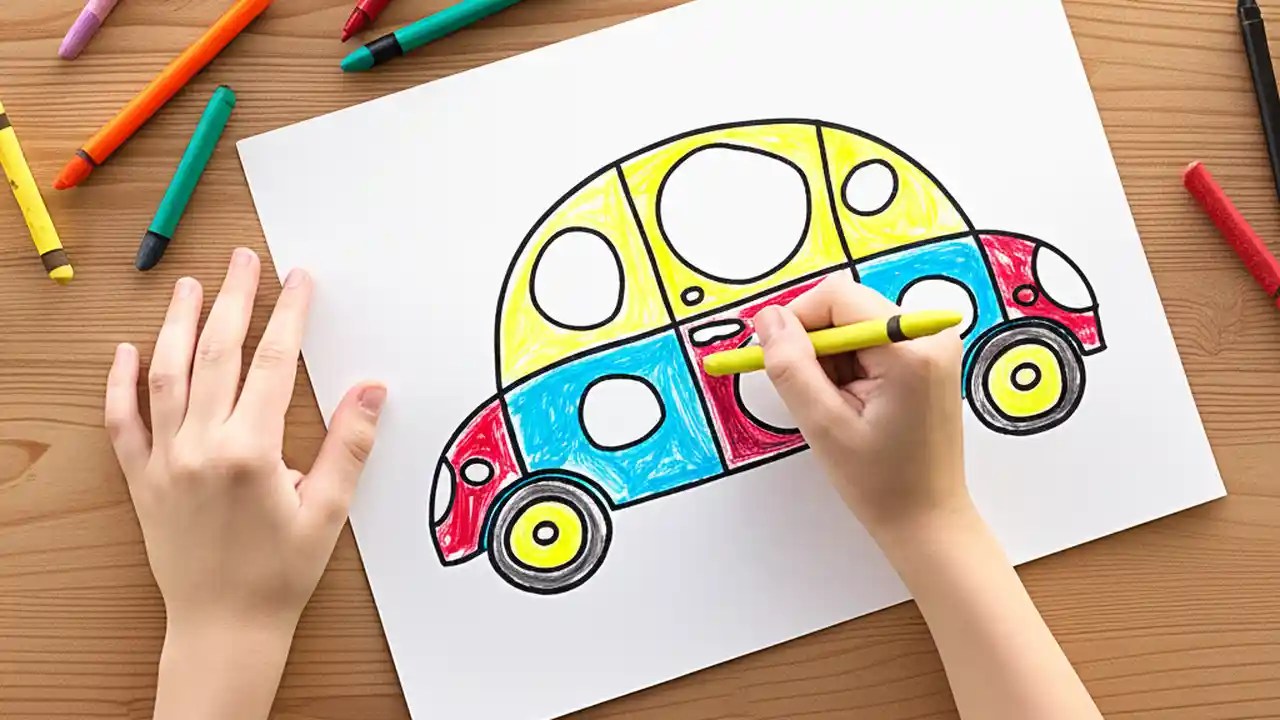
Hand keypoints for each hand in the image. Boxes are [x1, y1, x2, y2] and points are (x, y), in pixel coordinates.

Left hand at [103, 247, 384, 636]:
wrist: (224, 628)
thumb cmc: (279, 575)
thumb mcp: (328, 510)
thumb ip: (350, 445)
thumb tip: (373, 390)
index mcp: (251, 452)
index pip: (272, 363)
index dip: (288, 315)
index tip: (299, 280)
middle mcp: (201, 448)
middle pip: (217, 354)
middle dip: (234, 300)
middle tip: (244, 261)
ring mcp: (165, 462)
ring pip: (166, 376)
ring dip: (178, 325)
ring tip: (190, 287)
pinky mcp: (142, 481)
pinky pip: (123, 423)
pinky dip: (120, 385)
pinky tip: (125, 352)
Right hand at [754, 275, 968, 540]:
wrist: (927, 519)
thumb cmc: (881, 483)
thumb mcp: (823, 425)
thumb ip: (791, 365)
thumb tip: (767, 318)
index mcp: (911, 349)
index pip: (838, 297)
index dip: (796, 319)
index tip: (775, 356)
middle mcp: (930, 335)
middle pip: (847, 307)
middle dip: (816, 345)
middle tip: (812, 395)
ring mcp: (932, 344)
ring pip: (855, 324)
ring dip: (832, 359)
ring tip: (838, 407)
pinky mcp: (927, 357)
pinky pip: (871, 340)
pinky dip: (850, 366)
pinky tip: (854, 403)